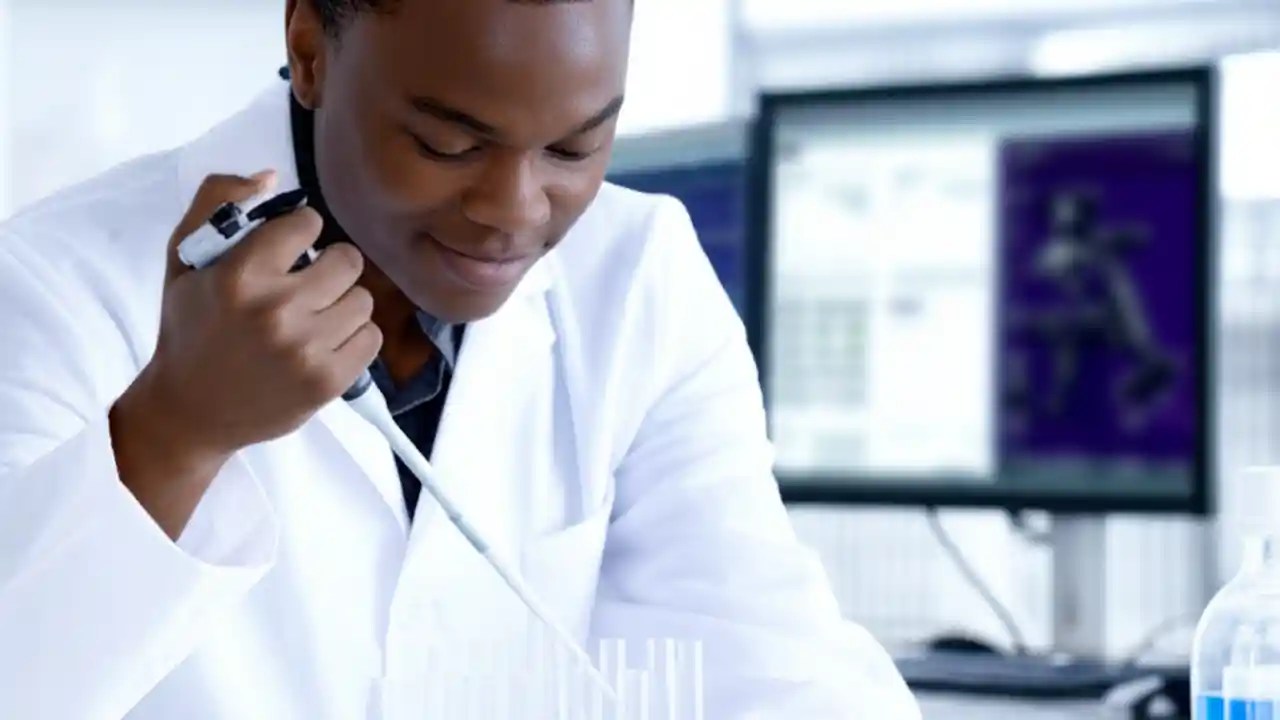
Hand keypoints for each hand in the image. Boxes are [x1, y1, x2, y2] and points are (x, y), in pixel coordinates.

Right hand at [110, 171, 381, 536]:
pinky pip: (371, 338)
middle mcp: (275, 310)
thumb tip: (272, 175)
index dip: (301, 233)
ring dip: (342, 304)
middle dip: (329, 267)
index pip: (308, 223)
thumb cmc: (191, 329)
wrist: (190, 412)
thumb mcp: (185, 258)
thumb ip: (218, 202)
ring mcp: (305, 349)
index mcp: (239, 274)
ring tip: (313, 316)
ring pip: (363, 300)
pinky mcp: (327, 381)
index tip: (288, 250)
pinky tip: (323, 342)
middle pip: (348, 260)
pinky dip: (353, 338)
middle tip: (307, 284)